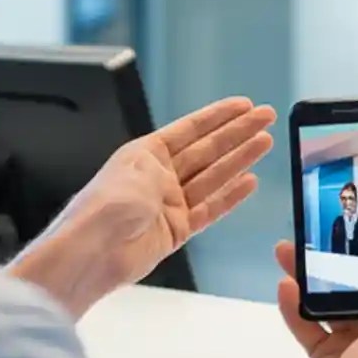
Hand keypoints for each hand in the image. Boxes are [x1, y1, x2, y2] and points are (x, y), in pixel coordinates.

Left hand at [10, 97, 275, 316]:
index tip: (244, 105)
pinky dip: (230, 195)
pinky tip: (249, 181)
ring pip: (213, 176)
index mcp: (145, 154)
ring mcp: (169, 203)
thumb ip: (167, 158)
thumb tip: (184, 147)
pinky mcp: (176, 230)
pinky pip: (210, 208)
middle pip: (207, 149)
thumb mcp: (137, 166)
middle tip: (265, 117)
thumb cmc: (105, 206)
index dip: (219, 116)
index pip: (190, 129)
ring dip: (240, 159)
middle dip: (237, 132)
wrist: (91, 252)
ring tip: (265, 142)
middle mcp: (158, 176)